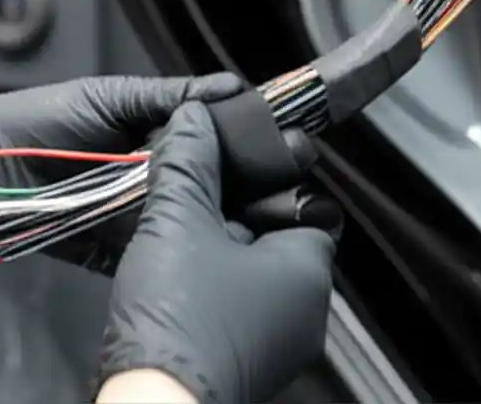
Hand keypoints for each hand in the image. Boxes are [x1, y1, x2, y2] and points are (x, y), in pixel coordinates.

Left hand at [0, 74, 241, 270]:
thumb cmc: (43, 120)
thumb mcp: (112, 96)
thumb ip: (171, 95)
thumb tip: (231, 87)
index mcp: (158, 140)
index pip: (212, 148)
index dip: (240, 150)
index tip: (273, 151)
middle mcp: (155, 181)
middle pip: (207, 190)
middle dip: (228, 191)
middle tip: (256, 189)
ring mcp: (139, 218)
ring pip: (186, 225)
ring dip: (203, 223)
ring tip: (230, 218)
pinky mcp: (119, 251)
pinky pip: (154, 255)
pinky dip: (169, 252)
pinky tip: (189, 244)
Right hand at [97, 103, 334, 403]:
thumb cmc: (178, 321)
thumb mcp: (177, 221)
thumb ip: (189, 161)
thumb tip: (195, 117)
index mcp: (309, 272)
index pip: (311, 204)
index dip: (271, 179)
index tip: (235, 164)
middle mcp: (305, 311)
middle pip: (277, 237)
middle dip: (233, 214)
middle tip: (193, 197)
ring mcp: (276, 344)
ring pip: (251, 274)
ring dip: (215, 252)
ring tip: (174, 236)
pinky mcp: (245, 364)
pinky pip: (234, 310)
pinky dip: (206, 289)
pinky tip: (170, 277)